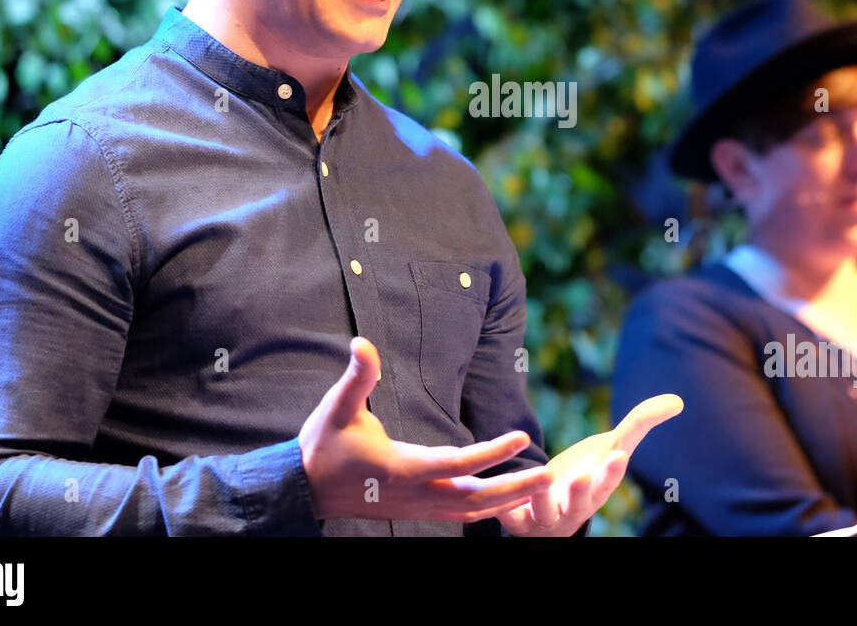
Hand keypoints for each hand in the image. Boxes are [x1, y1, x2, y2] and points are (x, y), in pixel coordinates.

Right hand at [298, 337, 553, 521]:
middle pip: (476, 498)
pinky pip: (460, 514)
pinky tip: (508, 501)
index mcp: (403, 468)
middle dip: (516, 488)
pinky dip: (487, 509)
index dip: (492, 452)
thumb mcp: (337, 407)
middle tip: (551, 476)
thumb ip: (357, 376)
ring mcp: (417, 507)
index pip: (457, 463)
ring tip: (541, 487)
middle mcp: (416, 494)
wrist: (305, 488)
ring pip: (471, 512)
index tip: (521, 437)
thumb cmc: (323, 445)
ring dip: (509, 500)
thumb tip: (362, 342)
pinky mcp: (417, 510)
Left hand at [495, 393, 683, 535]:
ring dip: (542, 497)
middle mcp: (574, 507)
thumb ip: (640, 424)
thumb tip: (678, 401)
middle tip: (582, 476)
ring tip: (542, 478)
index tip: (618, 457)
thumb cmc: (586, 476)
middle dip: (583, 491)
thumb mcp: (611, 449)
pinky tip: (501, 499)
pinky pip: (508, 516)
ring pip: (544, 511)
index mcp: (597, 489)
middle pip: (581, 502)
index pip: (609, 482)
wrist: (550, 516)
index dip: (613, 472)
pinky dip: (505, 510)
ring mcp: (546, 516)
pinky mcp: (517, 520)